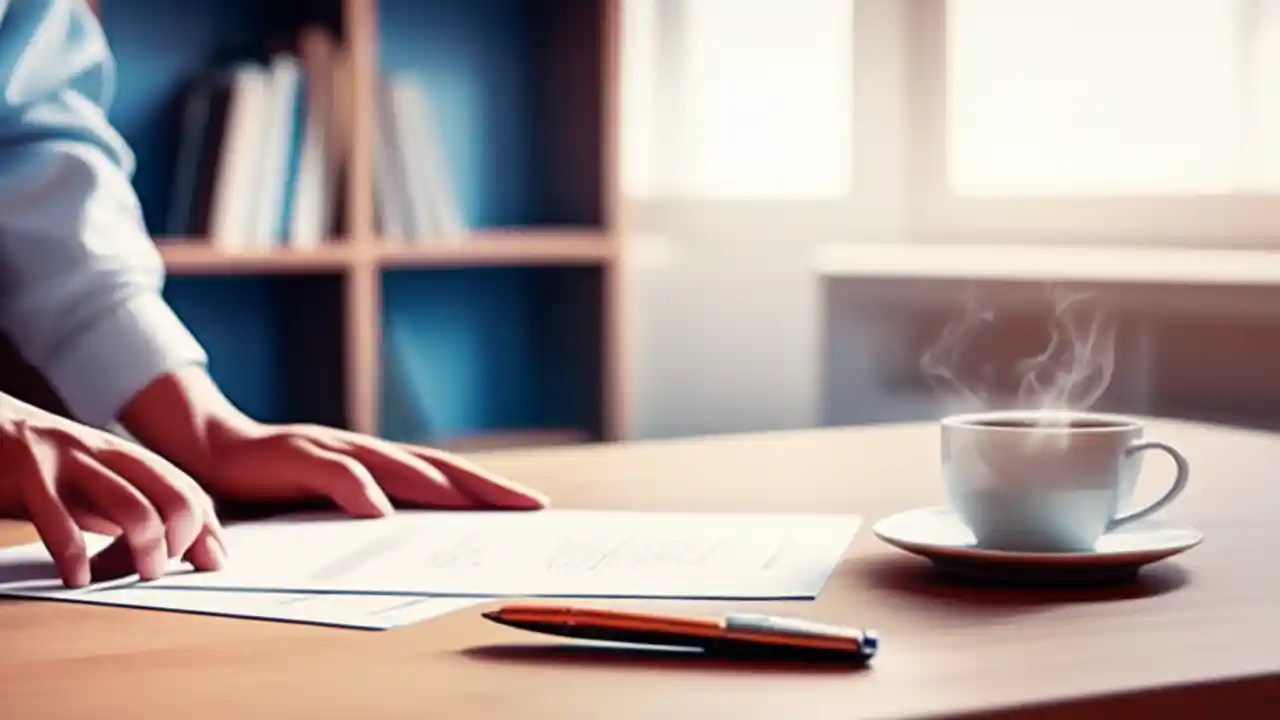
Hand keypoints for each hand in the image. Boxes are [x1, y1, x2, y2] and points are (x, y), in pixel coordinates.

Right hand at [0, 396, 225, 587]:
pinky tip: (78, 577)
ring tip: (140, 575)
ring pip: (133, 508)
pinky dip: (75, 557)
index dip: (208, 529)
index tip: (214, 561)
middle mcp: (105, 453)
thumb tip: (165, 549)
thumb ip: (120, 510)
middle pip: (175, 496)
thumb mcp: (87, 484)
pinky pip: (61, 521)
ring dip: (147, 549)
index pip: (187, 491)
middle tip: (165, 570)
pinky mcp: (27, 474)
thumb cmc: (33, 466)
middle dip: (183, 540)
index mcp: (124, 456)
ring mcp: (70, 460)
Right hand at [181, 420, 548, 514]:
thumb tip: (418, 543)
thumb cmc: (278, 483)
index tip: (532, 506)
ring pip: (395, 466)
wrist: (211, 450)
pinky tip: (379, 511)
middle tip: (528, 505)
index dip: (489, 488)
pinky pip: (333, 474)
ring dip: (435, 486)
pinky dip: (358, 490)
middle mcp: (366, 452)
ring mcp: (334, 450)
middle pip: (436, 467)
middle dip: (484, 486)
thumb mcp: (332, 504)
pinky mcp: (296, 456)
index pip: (446, 475)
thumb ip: (371, 517)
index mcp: (380, 464)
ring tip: (472, 506)